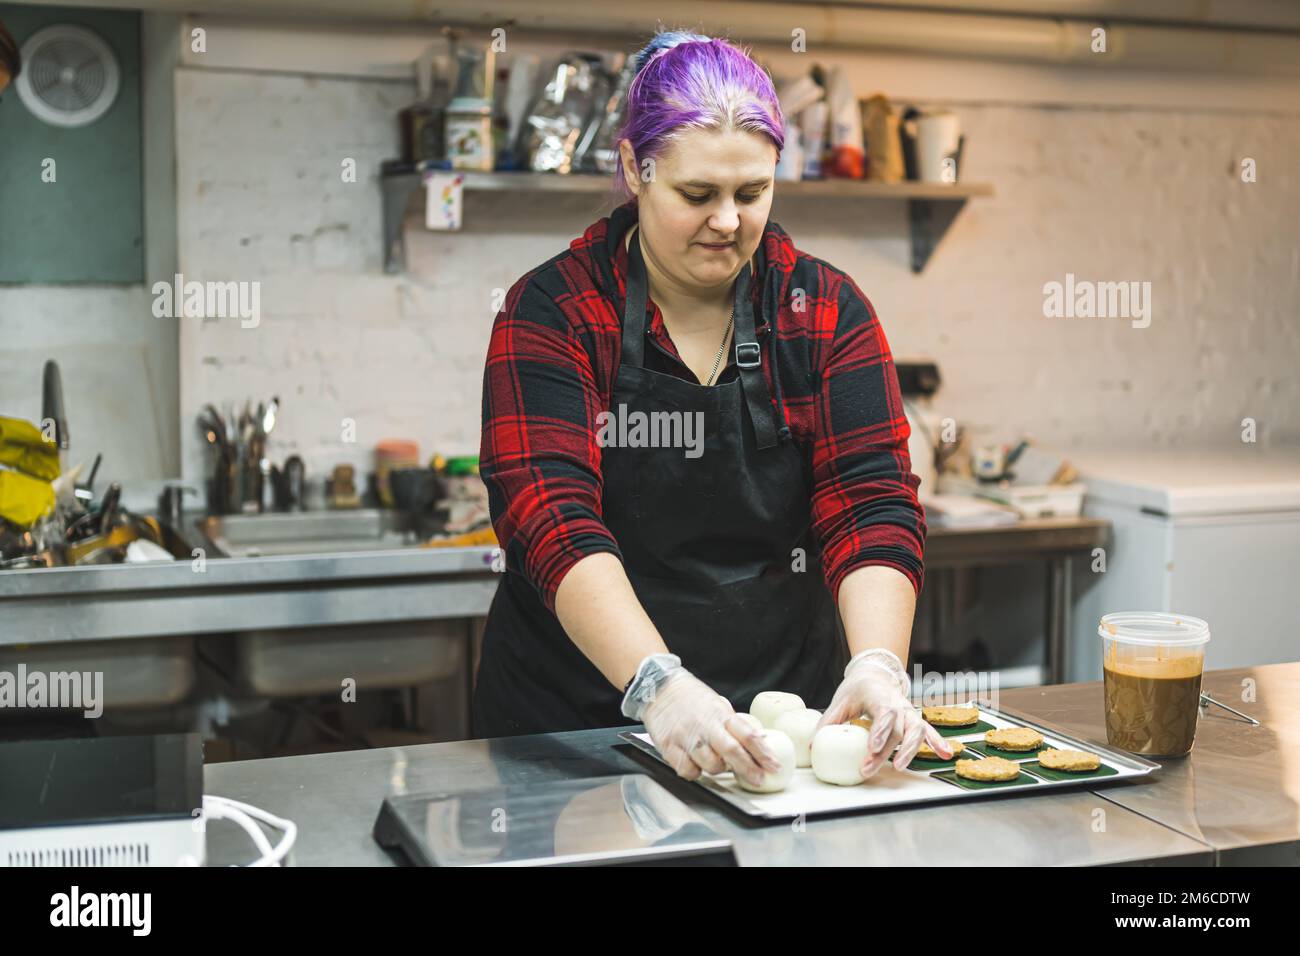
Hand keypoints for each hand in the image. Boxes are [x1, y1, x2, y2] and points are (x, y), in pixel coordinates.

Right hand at [642, 670, 780, 786]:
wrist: (659, 687)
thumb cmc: (690, 697)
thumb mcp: (717, 704)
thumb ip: (732, 724)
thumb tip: (756, 742)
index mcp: (720, 713)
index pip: (747, 735)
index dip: (763, 752)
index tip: (773, 765)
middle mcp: (705, 725)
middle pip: (732, 752)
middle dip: (749, 769)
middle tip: (758, 779)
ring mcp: (686, 736)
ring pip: (711, 765)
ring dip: (719, 770)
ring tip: (719, 764)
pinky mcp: (669, 746)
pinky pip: (688, 770)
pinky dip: (695, 772)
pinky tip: (696, 764)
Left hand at [817, 655, 951, 776]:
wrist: (875, 674)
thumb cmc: (856, 689)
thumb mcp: (840, 701)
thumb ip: (828, 723)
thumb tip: (812, 747)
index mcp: (878, 696)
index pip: (883, 713)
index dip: (880, 731)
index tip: (872, 748)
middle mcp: (897, 704)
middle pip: (897, 729)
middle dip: (885, 750)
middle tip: (869, 768)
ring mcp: (908, 711)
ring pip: (916, 730)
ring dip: (910, 750)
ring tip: (900, 767)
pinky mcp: (914, 719)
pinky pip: (928, 731)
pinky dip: (938, 742)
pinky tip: (946, 755)